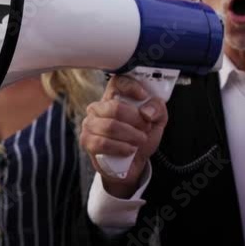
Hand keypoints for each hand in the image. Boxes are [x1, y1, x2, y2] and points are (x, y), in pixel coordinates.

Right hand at [80, 75, 167, 197]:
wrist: (133, 163)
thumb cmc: (141, 137)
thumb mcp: (157, 121)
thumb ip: (158, 109)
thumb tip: (146, 111)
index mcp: (114, 96)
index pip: (117, 82)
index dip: (131, 87)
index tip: (144, 96)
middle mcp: (99, 107)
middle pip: (115, 107)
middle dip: (136, 120)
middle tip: (146, 127)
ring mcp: (90, 123)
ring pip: (110, 126)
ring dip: (131, 136)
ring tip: (139, 140)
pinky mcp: (87, 141)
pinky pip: (103, 143)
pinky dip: (121, 148)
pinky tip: (129, 150)